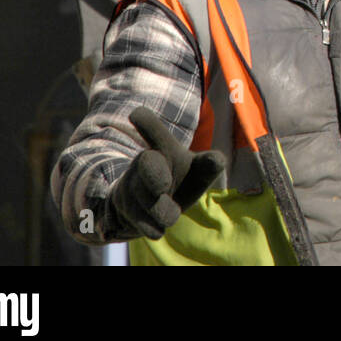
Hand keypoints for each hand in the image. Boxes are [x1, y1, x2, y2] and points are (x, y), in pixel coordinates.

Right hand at [110, 107, 225, 239]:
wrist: (152, 206)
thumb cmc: (183, 180)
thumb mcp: (199, 171)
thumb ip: (209, 164)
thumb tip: (218, 159)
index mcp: (163, 148)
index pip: (156, 132)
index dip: (147, 123)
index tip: (136, 113)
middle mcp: (144, 161)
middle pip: (147, 164)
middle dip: (154, 174)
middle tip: (163, 186)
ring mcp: (130, 183)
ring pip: (148, 200)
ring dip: (164, 210)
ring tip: (173, 211)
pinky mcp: (122, 206)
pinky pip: (141, 220)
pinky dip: (153, 226)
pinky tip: (158, 227)